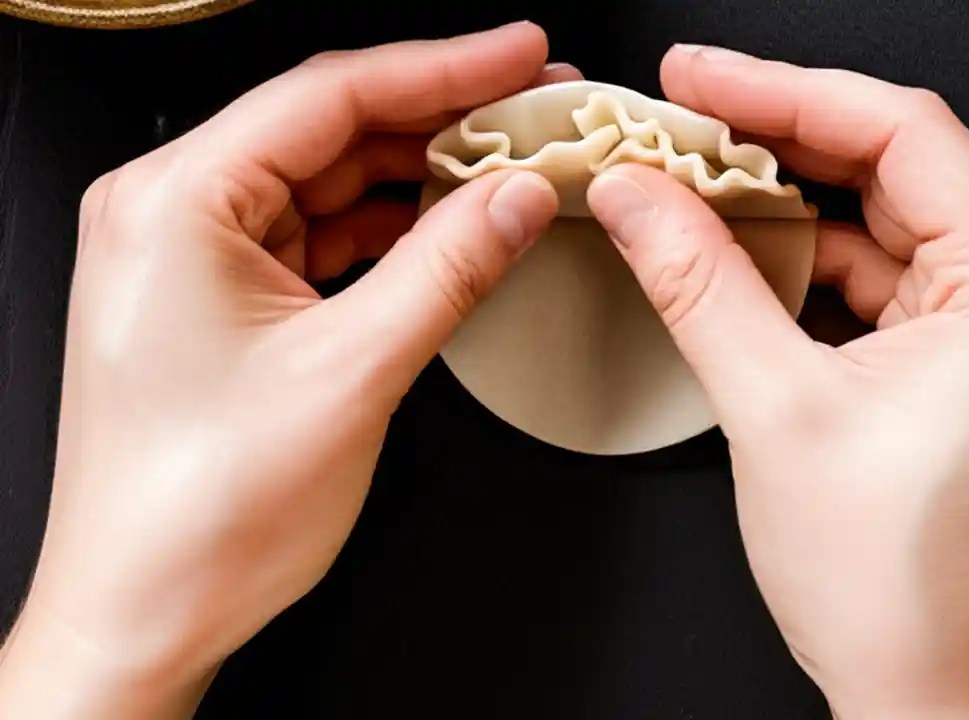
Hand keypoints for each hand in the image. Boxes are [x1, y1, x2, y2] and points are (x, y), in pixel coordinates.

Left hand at [0, 22, 570, 718]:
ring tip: (507, 165)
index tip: (521, 53)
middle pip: (329, 129)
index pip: (329, 95)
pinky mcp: (220, 298)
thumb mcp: (352, 372)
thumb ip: (447, 267)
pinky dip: (387, 230)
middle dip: (439, 118)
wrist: (145, 610)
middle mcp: (172, 214)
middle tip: (533, 109)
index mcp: (175, 203)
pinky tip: (448, 225)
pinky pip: (318, 235)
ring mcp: (193, 256)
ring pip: (328, 182)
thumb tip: (518, 195)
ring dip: (418, 176)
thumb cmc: (203, 510)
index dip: (442, 66)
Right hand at [586, 46, 968, 718]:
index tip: (699, 77)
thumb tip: (636, 197)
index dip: (784, 89)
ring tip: (700, 183)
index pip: (900, 130)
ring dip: (798, 203)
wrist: (933, 697)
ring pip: (893, 221)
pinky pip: (896, 278)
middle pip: (901, 165)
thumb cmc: (893, 586)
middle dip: (784, 139)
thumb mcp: (774, 410)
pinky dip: (822, 262)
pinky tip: (751, 254)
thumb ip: (696, 282)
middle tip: (685, 119)